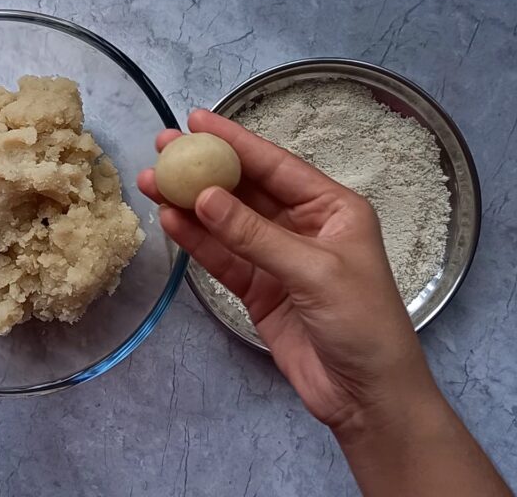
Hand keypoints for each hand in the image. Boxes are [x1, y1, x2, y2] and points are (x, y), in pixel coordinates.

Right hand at [139, 110, 509, 495]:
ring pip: (227, 223)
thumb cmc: (362, 323)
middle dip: (205, 169)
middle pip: (246, 190)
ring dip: (191, 205)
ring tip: (150, 183)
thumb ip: (255, 235)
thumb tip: (204, 197)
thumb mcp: (314, 272)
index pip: (276, 166)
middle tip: (162, 148)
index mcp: (332, 209)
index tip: (195, 120)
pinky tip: (169, 221)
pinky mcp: (259, 290)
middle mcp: (303, 227)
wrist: (366, 396)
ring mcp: (278, 259)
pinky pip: (223, 258)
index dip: (235, 142)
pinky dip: (197, 242)